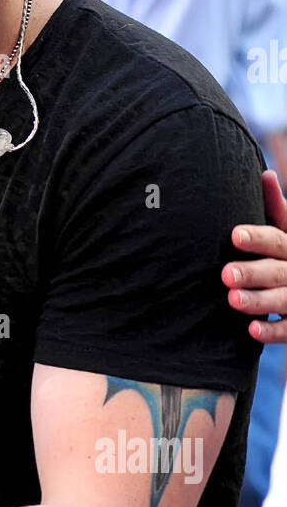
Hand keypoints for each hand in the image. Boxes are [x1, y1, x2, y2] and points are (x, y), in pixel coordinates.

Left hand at [223, 170, 286, 341]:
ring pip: (283, 301)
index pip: (278, 239)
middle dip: (253, 272)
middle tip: (225, 273)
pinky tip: (251, 330)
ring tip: (232, 300)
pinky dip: (273, 332)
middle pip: (278, 271)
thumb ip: (277, 208)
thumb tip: (264, 174)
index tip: (234, 235)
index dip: (258, 237)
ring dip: (259, 301)